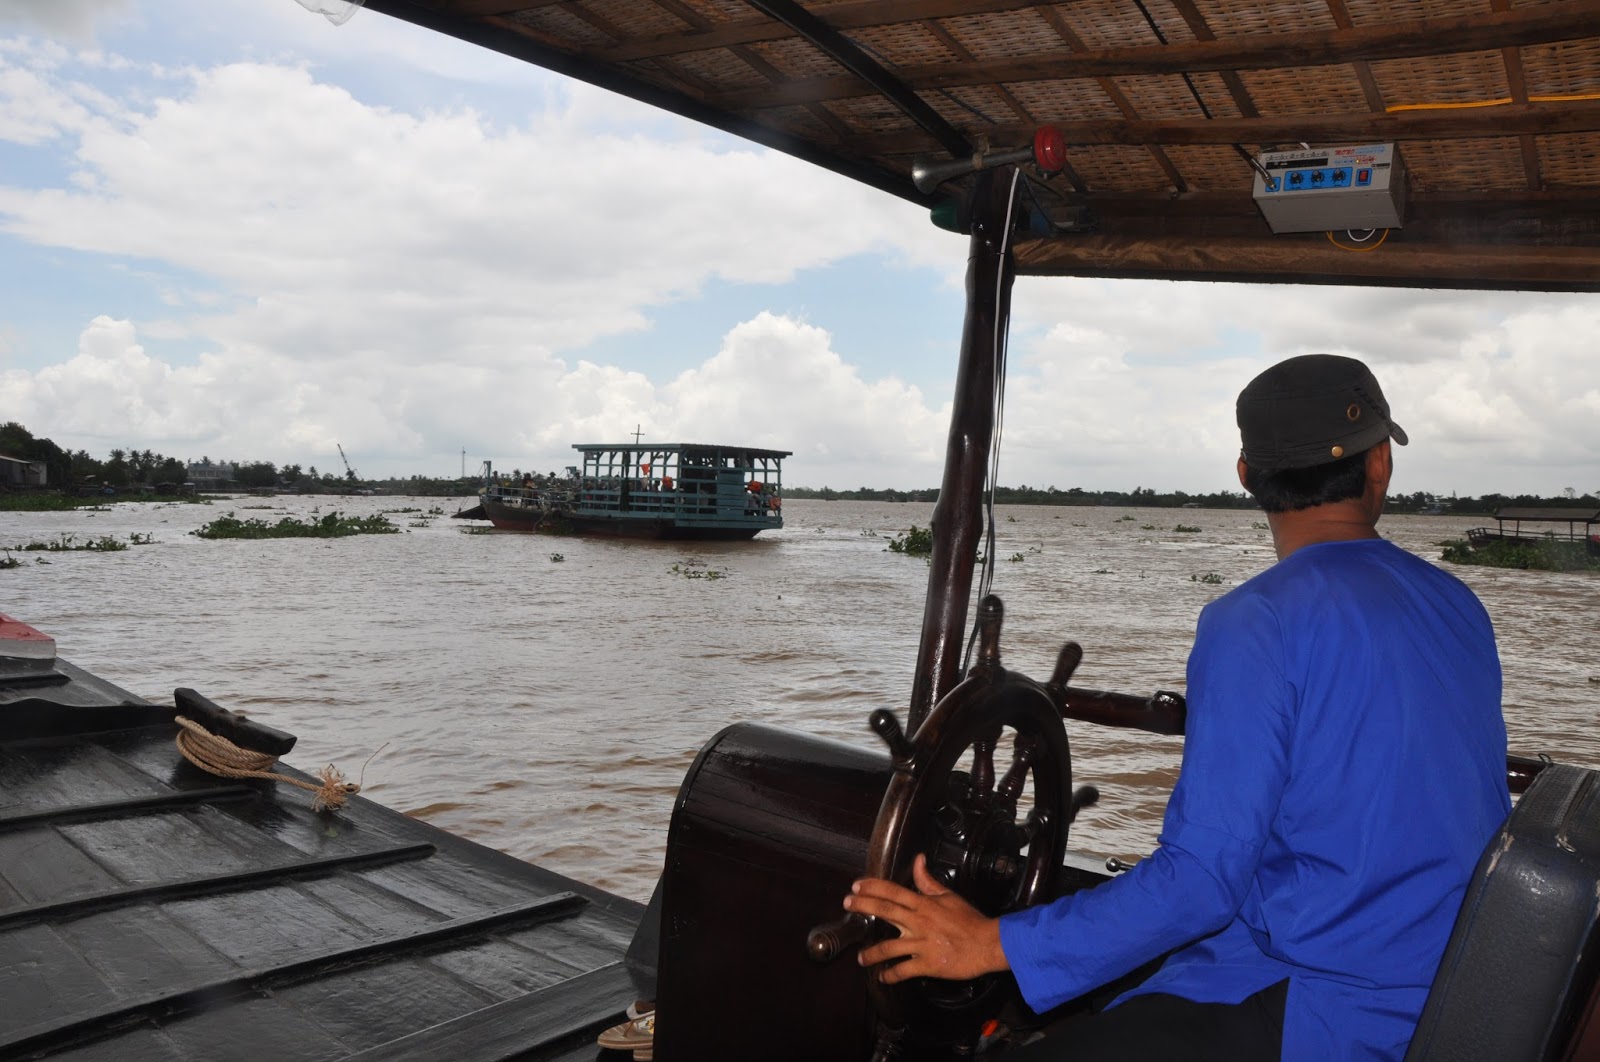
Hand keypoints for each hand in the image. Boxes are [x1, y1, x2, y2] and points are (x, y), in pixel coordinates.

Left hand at [843, 854, 1007, 982]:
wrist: (988, 944)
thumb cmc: (970, 920)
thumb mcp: (949, 896)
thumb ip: (928, 881)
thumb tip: (918, 860)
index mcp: (924, 904)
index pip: (892, 891)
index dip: (872, 887)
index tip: (856, 886)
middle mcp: (919, 922)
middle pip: (884, 910)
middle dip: (862, 906)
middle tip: (847, 904)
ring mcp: (922, 944)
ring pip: (888, 947)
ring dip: (871, 953)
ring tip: (861, 958)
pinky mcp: (927, 963)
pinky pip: (903, 970)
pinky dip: (890, 975)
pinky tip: (883, 977)